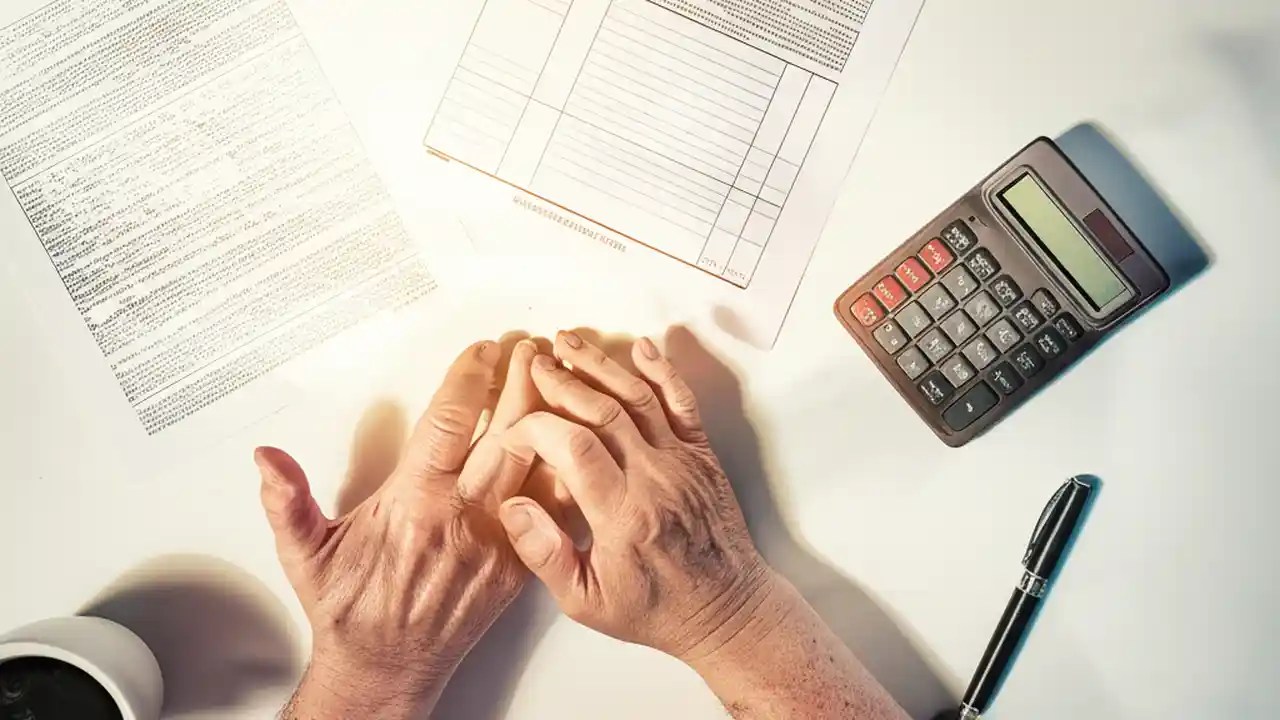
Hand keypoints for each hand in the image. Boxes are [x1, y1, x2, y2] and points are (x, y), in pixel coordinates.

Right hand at [259, 340, 540, 718]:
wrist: (385, 671)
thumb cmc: (349, 610)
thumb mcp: (304, 554)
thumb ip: (286, 501)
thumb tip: (266, 457)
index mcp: (415, 505)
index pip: (448, 425)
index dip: (469, 380)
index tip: (483, 349)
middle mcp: (463, 519)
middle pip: (507, 435)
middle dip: (524, 384)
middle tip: (533, 347)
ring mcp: (498, 542)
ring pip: (537, 467)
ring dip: (551, 419)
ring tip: (561, 379)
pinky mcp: (519, 565)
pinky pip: (554, 512)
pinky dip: (568, 472)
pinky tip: (581, 442)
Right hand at [496, 332, 773, 661]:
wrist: (725, 610)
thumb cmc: (655, 608)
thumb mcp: (585, 602)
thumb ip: (545, 554)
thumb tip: (513, 507)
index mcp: (621, 515)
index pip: (573, 447)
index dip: (538, 426)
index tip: (516, 428)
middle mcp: (653, 479)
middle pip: (602, 411)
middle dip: (561, 381)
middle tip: (532, 363)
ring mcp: (681, 462)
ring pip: (638, 398)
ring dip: (601, 365)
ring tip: (568, 342)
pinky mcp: (702, 456)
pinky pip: (683, 404)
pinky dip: (663, 372)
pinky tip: (642, 348)